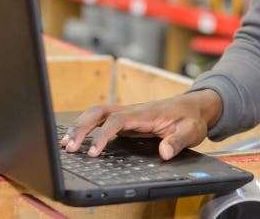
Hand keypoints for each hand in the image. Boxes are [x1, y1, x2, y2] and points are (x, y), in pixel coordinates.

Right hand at [59, 89, 221, 159]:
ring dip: (80, 126)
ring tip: (65, 144)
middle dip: (81, 127)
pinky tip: (76, 139)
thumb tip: (164, 152)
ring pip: (97, 114)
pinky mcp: (126, 120)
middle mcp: (132, 111)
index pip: (117, 121)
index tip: (93, 152)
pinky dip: (86, 127)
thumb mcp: (191, 132)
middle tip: (68, 146)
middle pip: (99, 112)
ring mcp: (127, 114)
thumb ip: (178, 141)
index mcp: (145, 113)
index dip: (102, 135)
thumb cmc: (191, 119)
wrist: (194, 107)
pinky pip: (102, 121)